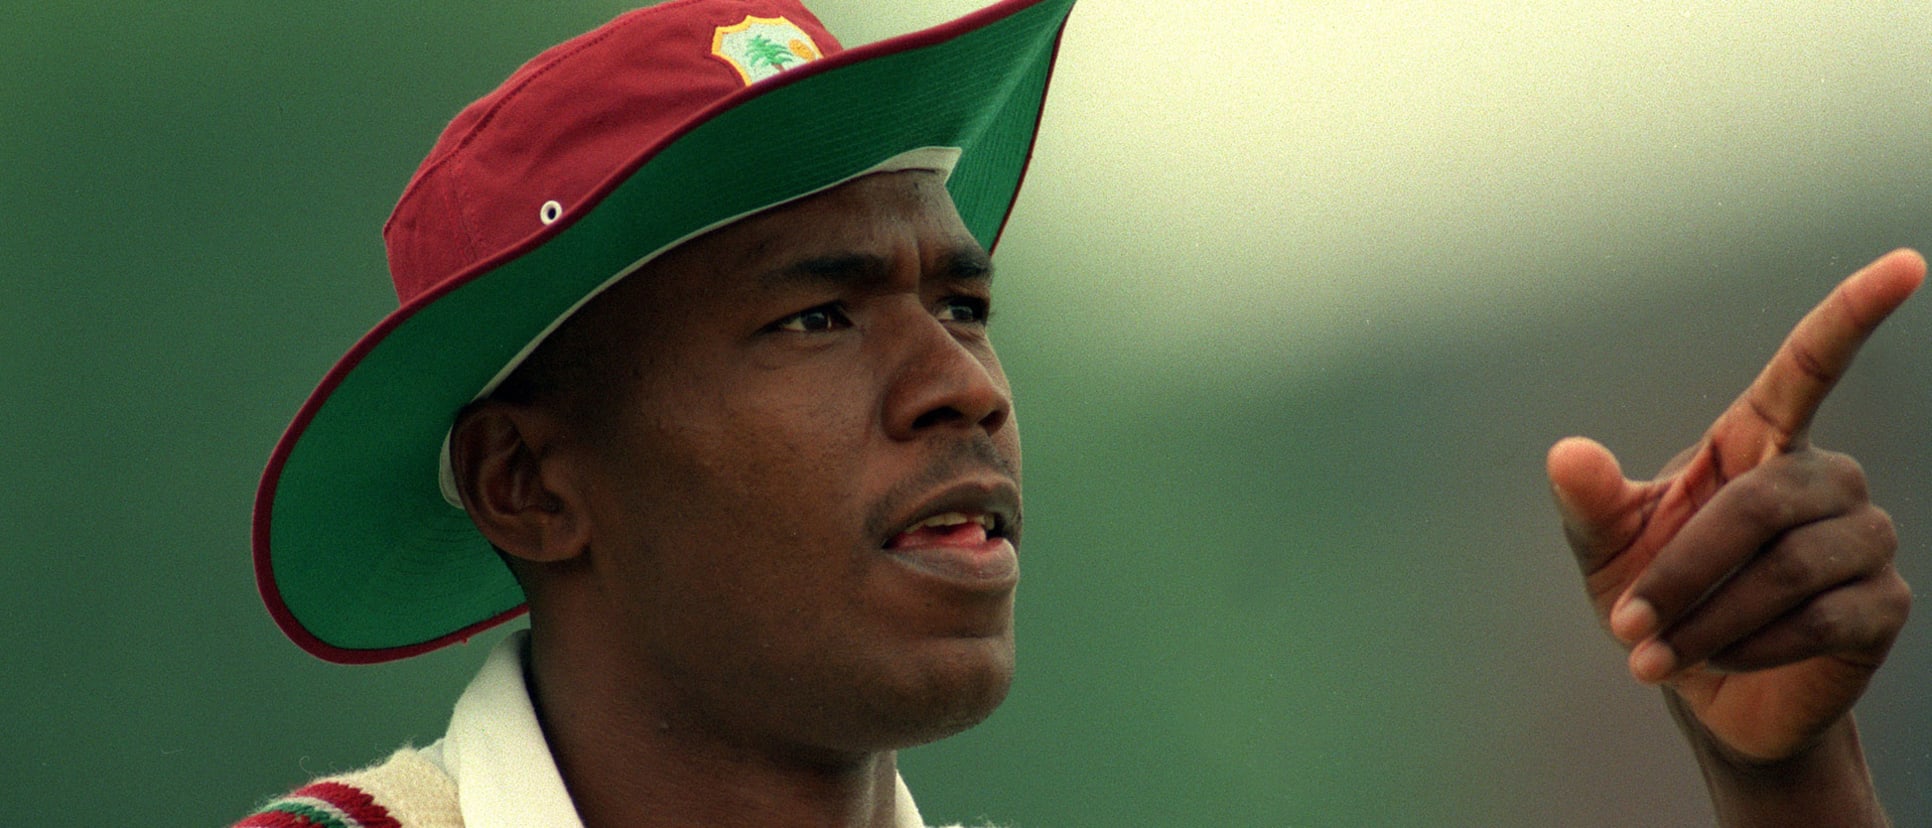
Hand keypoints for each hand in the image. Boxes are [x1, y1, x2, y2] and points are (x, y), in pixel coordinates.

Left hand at [1547, 249, 1921, 764]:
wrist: (1702, 689)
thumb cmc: (1656, 599)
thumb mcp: (1607, 549)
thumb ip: (1589, 502)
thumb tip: (1567, 453)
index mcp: (1758, 443)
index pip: (1809, 367)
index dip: (1853, 316)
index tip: (1904, 266)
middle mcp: (1822, 479)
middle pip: (1763, 505)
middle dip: (1685, 572)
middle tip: (1628, 628)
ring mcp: (1862, 540)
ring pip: (1792, 567)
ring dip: (1711, 619)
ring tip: (1659, 656)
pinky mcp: (1883, 604)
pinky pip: (1820, 619)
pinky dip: (1753, 647)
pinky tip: (1720, 663)